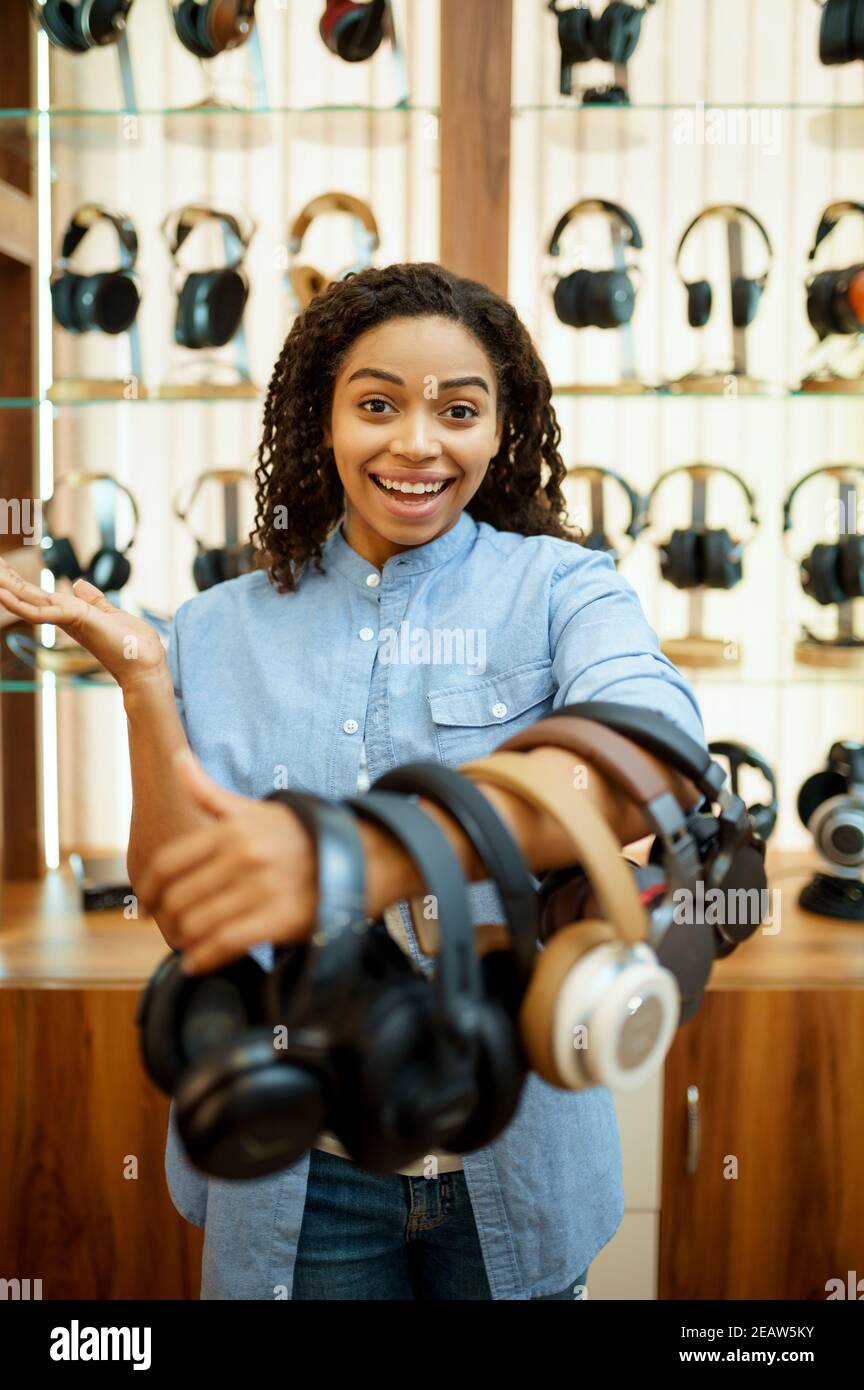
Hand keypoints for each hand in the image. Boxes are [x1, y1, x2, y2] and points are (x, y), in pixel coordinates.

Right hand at [0, 556, 165, 689]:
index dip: (17, 581)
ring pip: (28, 600)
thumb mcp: (109, 613)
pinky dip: (21, 605)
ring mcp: (66, 620)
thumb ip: (92, 600)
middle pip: (27, 594)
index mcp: (69, 614)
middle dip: (6, 579)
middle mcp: (62, 617)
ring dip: (6, 586)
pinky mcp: (73, 621)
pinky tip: (3, 594)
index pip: (36, 594)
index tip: (0, 565)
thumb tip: (78, 584)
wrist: (144, 665)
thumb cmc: (131, 644)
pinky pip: (41, 613)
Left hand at [136, 750, 318, 972]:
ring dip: (186, 941)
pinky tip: (198, 963)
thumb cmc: (299, 835)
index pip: (167, 863)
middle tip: (172, 929)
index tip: (148, 905)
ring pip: (198, 924)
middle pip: (178, 898)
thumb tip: (177, 757)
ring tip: (189, 946)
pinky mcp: (279, 919)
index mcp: (231, 830)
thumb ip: (209, 792)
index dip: (148, 890)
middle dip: (168, 920)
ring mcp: (262, 889)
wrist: (361, 856)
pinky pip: (226, 944)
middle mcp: (243, 857)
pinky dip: (204, 959)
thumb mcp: (254, 809)